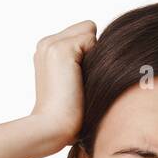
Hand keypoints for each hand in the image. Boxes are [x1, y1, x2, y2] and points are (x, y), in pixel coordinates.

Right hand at [29, 20, 97, 150]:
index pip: (81, 35)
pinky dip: (92, 58)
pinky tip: (80, 80)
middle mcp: (46, 44)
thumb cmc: (68, 116)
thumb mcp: (75, 84)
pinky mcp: (61, 49)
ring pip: (89, 31)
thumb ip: (84, 65)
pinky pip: (91, 38)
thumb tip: (111, 54)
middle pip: (86, 29)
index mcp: (47, 52)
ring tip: (80, 81)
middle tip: (80, 82)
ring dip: (92, 55)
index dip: (88, 54)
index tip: (80, 81)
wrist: (53, 127)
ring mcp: (51, 44)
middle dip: (91, 51)